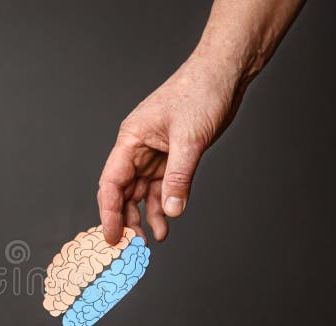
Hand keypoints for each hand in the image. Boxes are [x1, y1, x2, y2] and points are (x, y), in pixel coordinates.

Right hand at [97, 54, 245, 243]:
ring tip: (153, 240)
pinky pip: (162, 186)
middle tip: (132, 245)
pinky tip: (167, 222)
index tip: (112, 236)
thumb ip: (179, 178)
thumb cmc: (201, 91)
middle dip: (126, 218)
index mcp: (131, 139)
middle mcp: (138, 148)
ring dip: (146, 215)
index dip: (109, 212)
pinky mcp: (173, 156)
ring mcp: (155, 153)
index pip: (111, 183)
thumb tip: (171, 211)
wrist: (226, 71)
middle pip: (123, 191)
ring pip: (142, 192)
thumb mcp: (189, 139)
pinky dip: (163, 205)